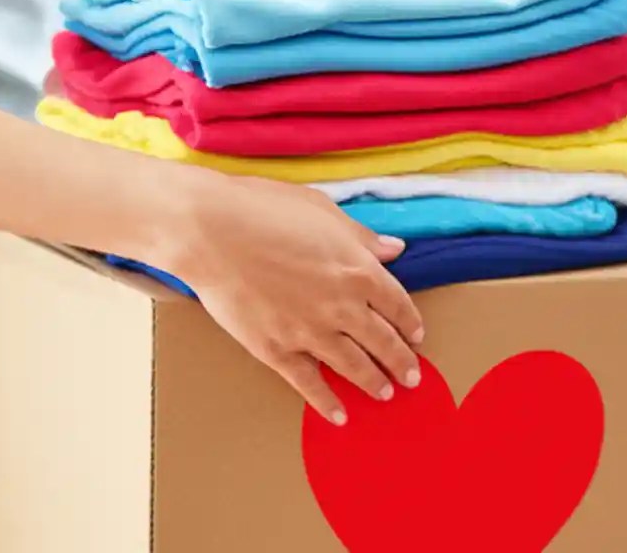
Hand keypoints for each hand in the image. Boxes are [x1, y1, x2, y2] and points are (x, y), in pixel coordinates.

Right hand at [152, 171, 423, 425]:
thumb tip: (395, 250)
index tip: (417, 336)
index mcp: (359, 270)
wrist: (210, 231)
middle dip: (401, 362)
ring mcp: (310, 331)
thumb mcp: (324, 212)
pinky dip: (327, 402)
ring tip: (385, 394)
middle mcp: (342, 306)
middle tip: (412, 377)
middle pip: (383, 341)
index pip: (398, 305)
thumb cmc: (264, 209)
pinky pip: (309, 383)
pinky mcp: (276, 349)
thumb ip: (362, 238)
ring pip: (354, 366)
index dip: (410, 324)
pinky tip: (340, 416)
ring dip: (374, 382)